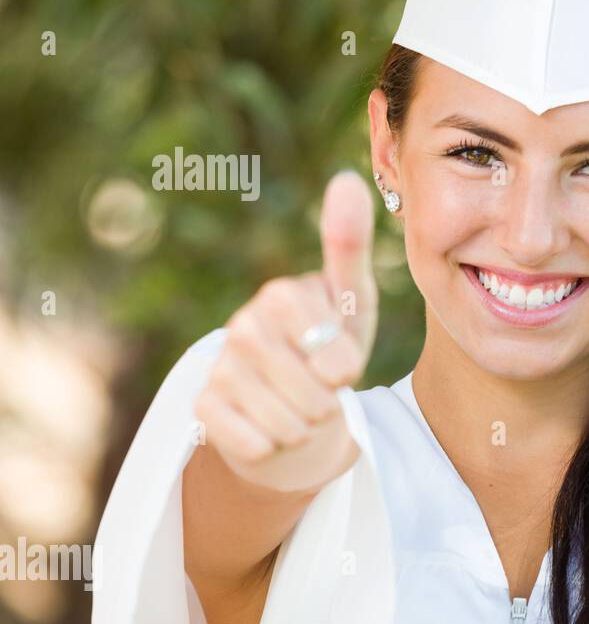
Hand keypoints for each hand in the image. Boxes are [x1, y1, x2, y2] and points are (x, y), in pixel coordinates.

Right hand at [193, 171, 378, 493]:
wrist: (290, 410)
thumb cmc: (328, 350)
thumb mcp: (352, 305)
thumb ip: (351, 247)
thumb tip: (346, 177)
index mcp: (281, 295)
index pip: (336, 358)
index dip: (345, 370)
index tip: (339, 361)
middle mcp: (242, 326)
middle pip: (314, 394)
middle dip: (327, 403)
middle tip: (317, 389)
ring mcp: (219, 368)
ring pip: (288, 424)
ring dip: (303, 427)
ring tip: (296, 407)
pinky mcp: (201, 410)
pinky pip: (256, 445)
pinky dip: (272, 447)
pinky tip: (265, 426)